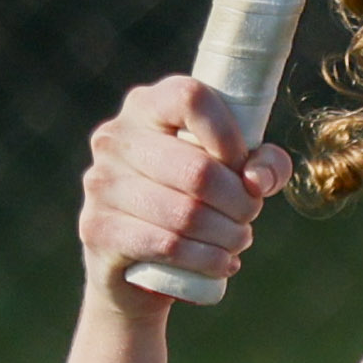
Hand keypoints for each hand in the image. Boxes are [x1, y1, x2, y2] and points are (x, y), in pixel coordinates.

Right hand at [78, 75, 290, 316]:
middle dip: (240, 201)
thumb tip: (257, 181)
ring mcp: (101, 184)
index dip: (230, 138)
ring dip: (228, 234)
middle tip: (249, 214)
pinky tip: (222, 262)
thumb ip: (264, 162)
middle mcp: (116, 138)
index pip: (192, 100)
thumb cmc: (194, 199)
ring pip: (186, 214)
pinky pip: (168, 245)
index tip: (242, 167)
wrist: (136, 262)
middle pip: (198, 170)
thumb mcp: (234, 172)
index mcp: (147, 106)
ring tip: (238, 239)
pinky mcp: (98, 229)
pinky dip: (207, 259)